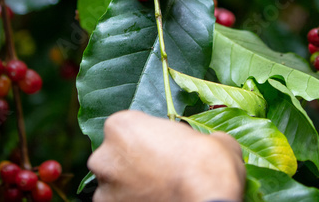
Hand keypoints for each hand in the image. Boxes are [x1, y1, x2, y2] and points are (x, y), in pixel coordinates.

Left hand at [87, 110, 245, 201]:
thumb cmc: (208, 167)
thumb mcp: (213, 138)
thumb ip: (197, 136)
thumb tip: (211, 142)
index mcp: (121, 125)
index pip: (126, 128)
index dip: (146, 137)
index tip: (161, 148)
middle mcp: (104, 156)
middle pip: (116, 156)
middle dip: (133, 163)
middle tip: (160, 172)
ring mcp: (104, 190)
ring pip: (115, 185)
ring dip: (131, 187)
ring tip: (159, 192)